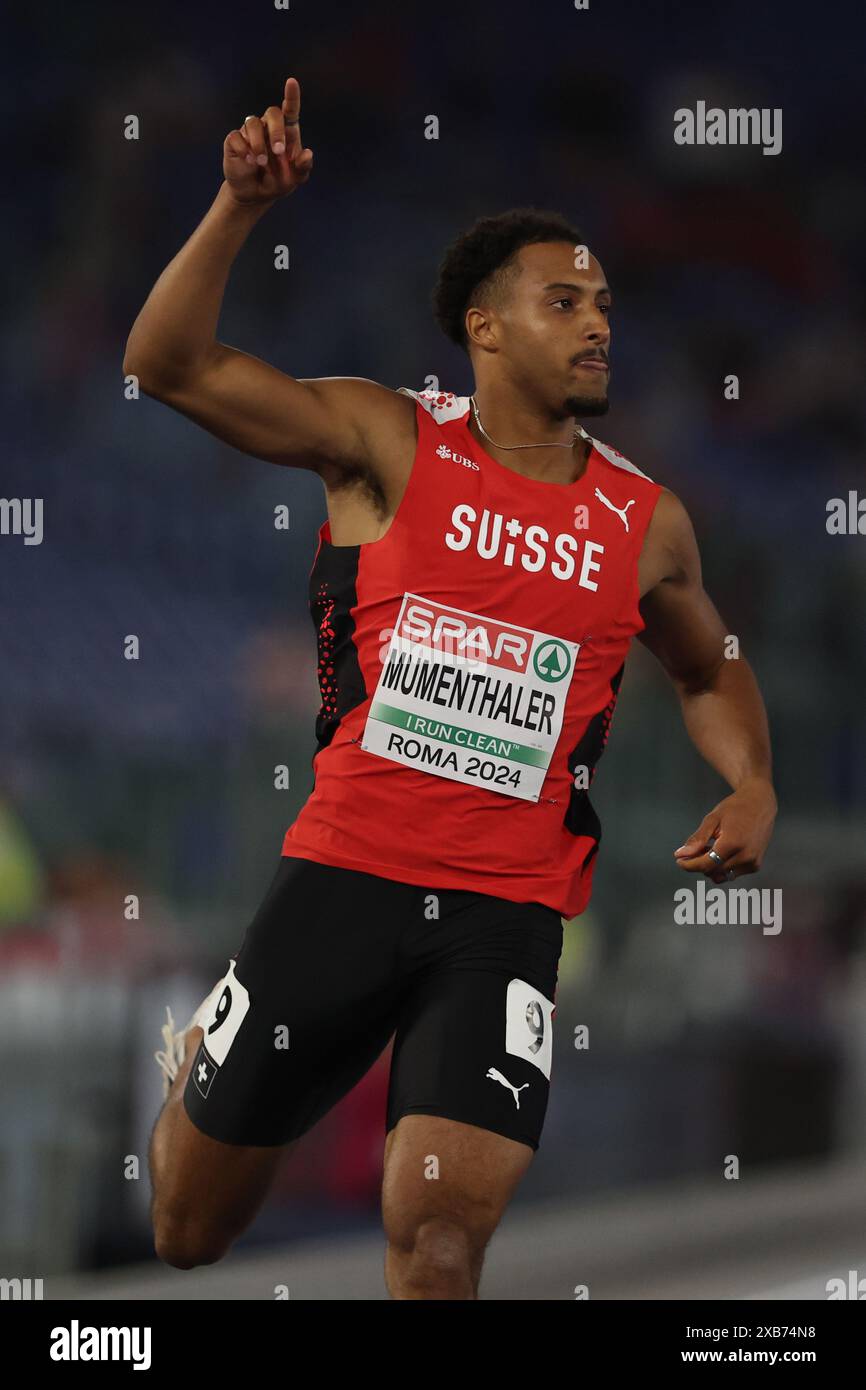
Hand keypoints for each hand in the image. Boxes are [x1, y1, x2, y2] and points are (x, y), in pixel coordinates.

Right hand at [222, 76, 312, 205]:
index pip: (290, 109)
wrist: (254, 195)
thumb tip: (308, 154)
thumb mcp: (293, 179)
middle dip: (277, 131)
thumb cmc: (276, 182)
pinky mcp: (235, 141)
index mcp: (286, 132)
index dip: (291, 96)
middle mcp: (268, 128)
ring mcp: (251, 132)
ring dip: (258, 144)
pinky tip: (248, 162)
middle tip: (279, 152)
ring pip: (252, 122)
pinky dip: (243, 150)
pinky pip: (236, 137)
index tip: (291, 82)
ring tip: (260, 163)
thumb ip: (302, 168)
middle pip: (272, 113)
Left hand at [674, 778, 777, 882]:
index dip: (689, 865)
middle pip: (712, 871)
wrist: (761, 803)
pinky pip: (732, 873)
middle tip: (694, 848)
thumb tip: (680, 855)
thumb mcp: (713, 819)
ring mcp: (752, 862)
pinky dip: (722, 866)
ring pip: (722, 875)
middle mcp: (745, 856)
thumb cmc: (735, 808)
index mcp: (732, 843)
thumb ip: (698, 839)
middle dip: (699, 863)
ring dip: (710, 866)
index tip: (679, 860)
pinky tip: (720, 851)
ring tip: (708, 847)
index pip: (706, 864)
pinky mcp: (755, 865)